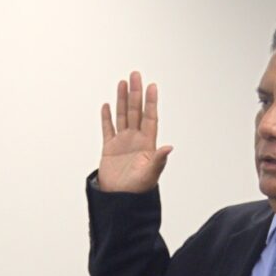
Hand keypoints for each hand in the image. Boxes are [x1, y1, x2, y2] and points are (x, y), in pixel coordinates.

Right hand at [97, 71, 171, 192]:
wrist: (120, 200)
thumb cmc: (138, 190)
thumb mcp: (150, 175)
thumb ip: (159, 160)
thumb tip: (169, 147)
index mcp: (147, 144)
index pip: (150, 117)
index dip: (151, 102)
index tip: (152, 86)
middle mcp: (135, 140)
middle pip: (135, 111)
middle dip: (135, 93)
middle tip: (135, 75)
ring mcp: (122, 143)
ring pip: (122, 116)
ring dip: (122, 100)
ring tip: (123, 83)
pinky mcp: (109, 149)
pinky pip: (108, 129)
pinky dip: (107, 118)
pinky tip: (108, 105)